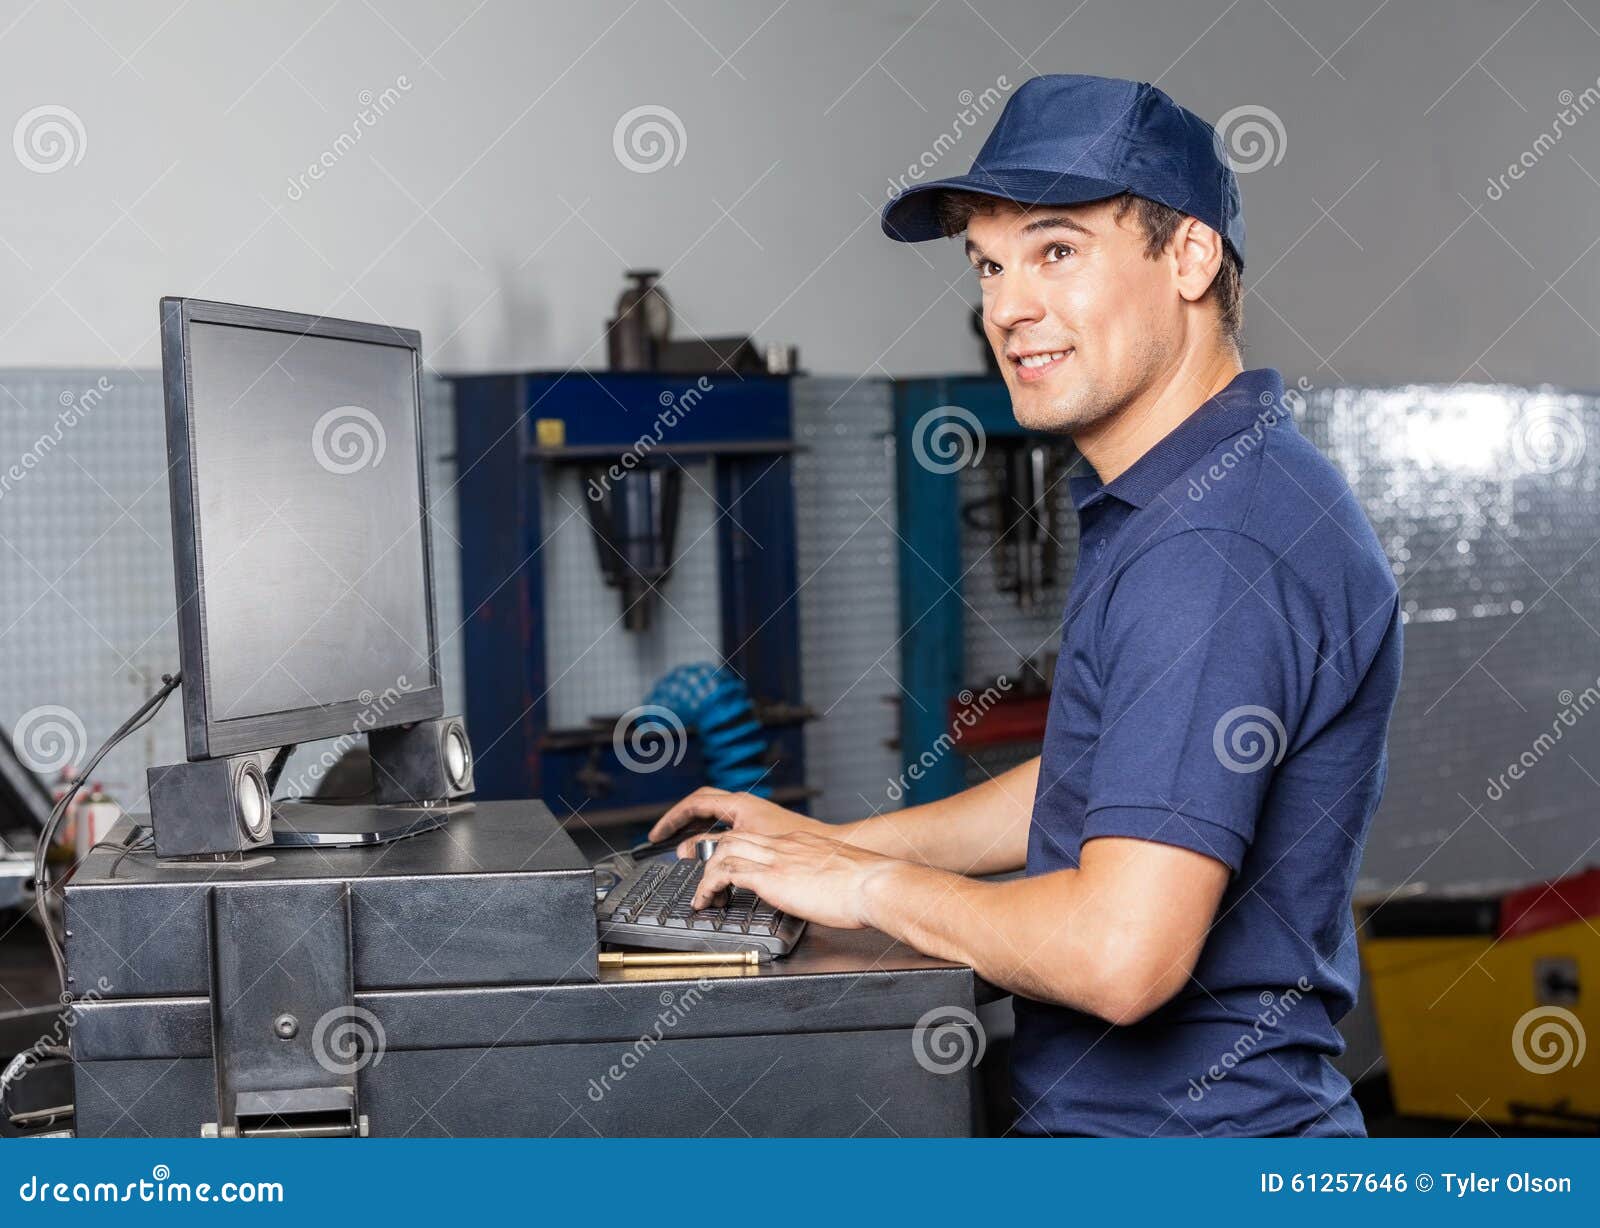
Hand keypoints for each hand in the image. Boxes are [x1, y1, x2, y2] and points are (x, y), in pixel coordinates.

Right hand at [648, 787, 828, 857]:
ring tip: (685, 852)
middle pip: (702, 807)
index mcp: (739, 803)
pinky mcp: (764, 829)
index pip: (695, 803)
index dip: (672, 818)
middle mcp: (746, 805)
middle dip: (681, 822)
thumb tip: (686, 849)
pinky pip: (730, 830)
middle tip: (664, 839)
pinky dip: (716, 842)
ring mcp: (755, 816)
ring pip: (717, 820)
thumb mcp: (744, 844)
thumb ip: (713, 845)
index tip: (657, 834)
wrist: (833, 849)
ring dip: (698, 833)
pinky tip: (714, 859)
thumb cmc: (796, 845)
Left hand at [689, 830, 902, 929]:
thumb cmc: (869, 885)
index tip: (728, 868)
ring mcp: (776, 858)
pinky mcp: (771, 877)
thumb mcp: (840, 875)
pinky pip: (726, 873)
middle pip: (732, 836)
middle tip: (703, 878)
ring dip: (705, 873)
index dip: (736, 850)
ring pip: (723, 850)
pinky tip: (704, 902)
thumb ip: (822, 878)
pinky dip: (708, 886)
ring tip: (701, 896)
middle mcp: (784, 845)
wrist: (877, 883)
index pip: (757, 838)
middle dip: (710, 854)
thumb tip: (820, 895)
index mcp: (800, 843)